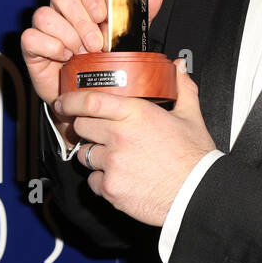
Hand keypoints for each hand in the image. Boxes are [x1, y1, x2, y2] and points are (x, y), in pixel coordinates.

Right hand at [21, 0, 164, 143]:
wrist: (88, 92)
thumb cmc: (106, 59)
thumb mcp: (129, 36)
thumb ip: (141, 12)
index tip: (104, 13)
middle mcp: (63, 6)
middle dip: (82, 17)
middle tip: (97, 41)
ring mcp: (46, 24)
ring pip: (46, 14)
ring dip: (69, 35)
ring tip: (84, 53)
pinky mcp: (32, 44)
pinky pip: (32, 37)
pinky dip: (52, 48)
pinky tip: (66, 58)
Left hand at [55, 59, 214, 225]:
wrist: (197, 195)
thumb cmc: (194, 158)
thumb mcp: (191, 117)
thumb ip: (182, 88)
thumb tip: (178, 67)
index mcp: (137, 114)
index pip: (90, 101)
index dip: (71, 100)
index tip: (64, 101)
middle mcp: (120, 137)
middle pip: (82, 126)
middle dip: (86, 127)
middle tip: (99, 132)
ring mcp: (112, 163)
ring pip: (85, 154)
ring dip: (94, 154)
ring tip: (115, 157)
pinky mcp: (110, 188)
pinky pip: (93, 180)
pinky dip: (102, 179)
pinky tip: (120, 177)